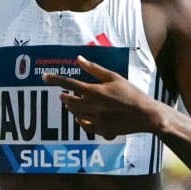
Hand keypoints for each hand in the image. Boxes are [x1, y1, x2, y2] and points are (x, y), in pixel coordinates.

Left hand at [49, 56, 164, 138]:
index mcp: (94, 91)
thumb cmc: (132, 93)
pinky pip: (85, 126)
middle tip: (63, 94)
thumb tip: (78, 59)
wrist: (146, 115)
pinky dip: (81, 121)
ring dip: (72, 108)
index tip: (44, 77)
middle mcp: (92, 106)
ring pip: (76, 114)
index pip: (69, 83)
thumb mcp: (114, 77)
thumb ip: (94, 69)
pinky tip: (82, 118)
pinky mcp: (102, 130)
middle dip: (64, 97)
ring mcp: (96, 120)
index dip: (55, 79)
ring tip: (72, 104)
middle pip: (70, 101)